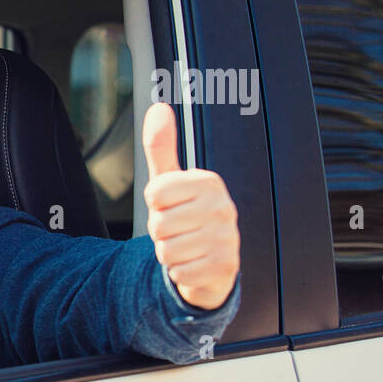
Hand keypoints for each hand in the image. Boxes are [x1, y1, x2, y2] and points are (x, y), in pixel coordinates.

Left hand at [142, 102, 239, 310]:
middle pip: (159, 225)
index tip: (171, 205)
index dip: (155, 204)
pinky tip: (193, 264)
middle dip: (160, 233)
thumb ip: (161, 147)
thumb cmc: (185, 215)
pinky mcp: (226, 268)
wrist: (210, 260)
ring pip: (167, 250)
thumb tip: (158, 108)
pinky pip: (180, 273)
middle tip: (177, 230)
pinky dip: (179, 273)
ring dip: (169, 254)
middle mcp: (224, 207)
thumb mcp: (170, 181)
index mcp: (210, 182)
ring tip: (185, 246)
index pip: (155, 194)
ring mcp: (228, 238)